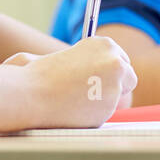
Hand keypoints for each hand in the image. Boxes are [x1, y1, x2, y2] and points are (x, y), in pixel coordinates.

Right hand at [8, 36, 136, 127]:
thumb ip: (81, 61)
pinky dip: (93, 115)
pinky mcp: (109, 109)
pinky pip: (105, 114)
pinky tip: (73, 110)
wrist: (30, 94)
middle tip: (94, 91)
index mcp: (104, 44)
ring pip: (117, 97)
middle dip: (115, 85)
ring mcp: (115, 86)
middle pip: (129, 76)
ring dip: (103, 100)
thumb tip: (92, 70)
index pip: (120, 59)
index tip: (98, 76)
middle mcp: (115, 62)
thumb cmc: (36, 75)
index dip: (108, 70)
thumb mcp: (61, 56)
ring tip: (74, 100)